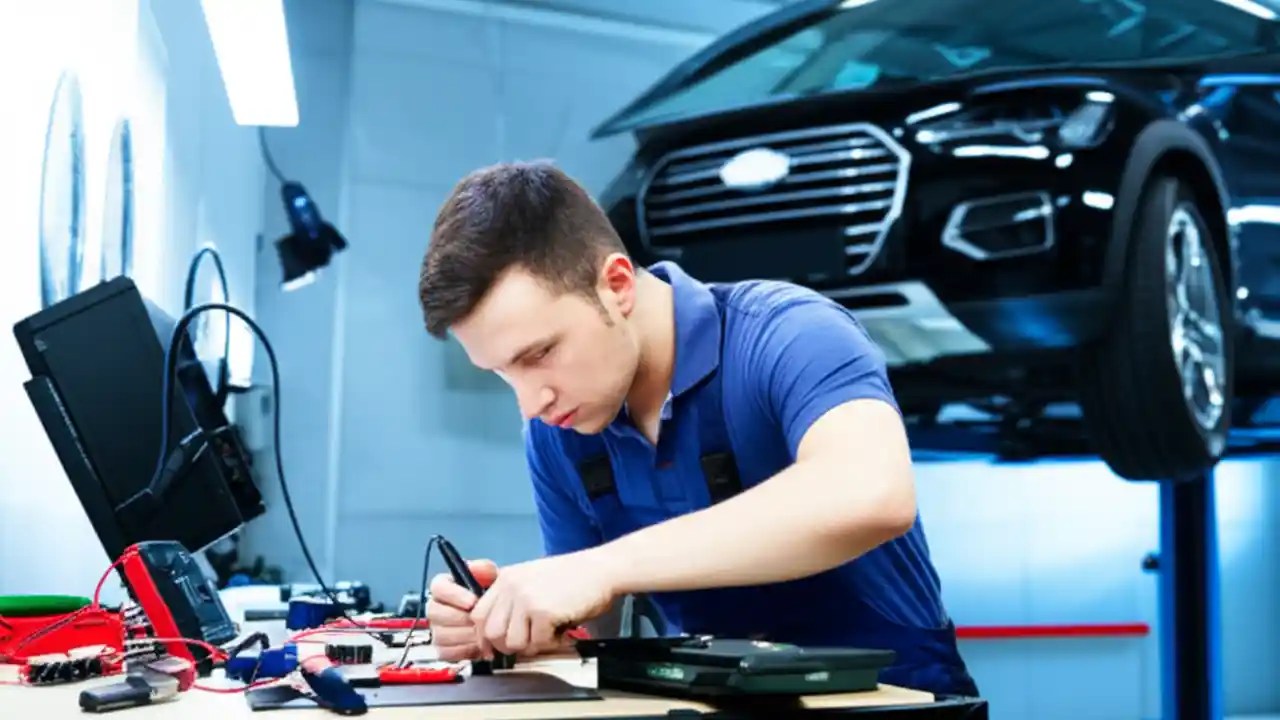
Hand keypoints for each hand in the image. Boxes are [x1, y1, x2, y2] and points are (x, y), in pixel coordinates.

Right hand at [425, 559, 498, 661]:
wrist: (502, 621)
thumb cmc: (493, 598)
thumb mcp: (493, 579)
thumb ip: (485, 570)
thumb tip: (476, 568)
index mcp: (444, 587)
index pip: (437, 587)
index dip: (453, 595)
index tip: (473, 601)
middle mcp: (436, 607)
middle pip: (435, 613)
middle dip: (460, 618)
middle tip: (480, 621)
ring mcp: (437, 629)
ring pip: (441, 634)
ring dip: (465, 635)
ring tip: (483, 633)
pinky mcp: (442, 648)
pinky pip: (446, 652)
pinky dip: (464, 650)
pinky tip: (478, 646)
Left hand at [470, 549, 617, 656]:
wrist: (601, 569)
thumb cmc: (574, 576)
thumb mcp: (533, 579)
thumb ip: (513, 599)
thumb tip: (498, 634)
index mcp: (506, 578)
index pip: (478, 614)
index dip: (486, 636)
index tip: (496, 646)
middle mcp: (511, 586)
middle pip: (491, 632)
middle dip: (508, 645)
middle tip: (529, 642)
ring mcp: (526, 598)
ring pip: (512, 642)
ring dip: (532, 645)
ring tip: (548, 633)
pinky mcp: (543, 612)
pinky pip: (537, 642)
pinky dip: (551, 642)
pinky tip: (561, 630)